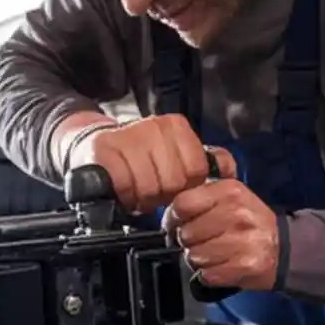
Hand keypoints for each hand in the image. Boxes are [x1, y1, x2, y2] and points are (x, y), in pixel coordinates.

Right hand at [64, 114, 236, 212]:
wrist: (95, 149)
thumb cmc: (139, 159)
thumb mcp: (175, 155)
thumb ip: (204, 161)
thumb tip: (228, 170)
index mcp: (175, 126)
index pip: (196, 169)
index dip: (185, 187)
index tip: (172, 187)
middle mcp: (154, 126)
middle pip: (173, 182)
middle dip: (162, 195)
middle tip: (151, 191)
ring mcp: (129, 135)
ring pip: (149, 187)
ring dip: (141, 198)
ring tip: (136, 191)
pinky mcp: (105, 149)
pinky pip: (124, 185)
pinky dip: (124, 195)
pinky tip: (122, 190)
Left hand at [162, 180, 279, 290]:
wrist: (285, 248)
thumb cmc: (250, 222)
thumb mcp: (231, 197)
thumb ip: (201, 197)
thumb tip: (169, 214)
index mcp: (230, 191)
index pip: (183, 204)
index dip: (172, 218)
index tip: (175, 224)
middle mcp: (236, 214)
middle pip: (186, 233)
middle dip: (188, 241)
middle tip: (202, 241)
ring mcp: (242, 241)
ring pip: (194, 256)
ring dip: (198, 259)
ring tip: (214, 254)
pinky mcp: (244, 266)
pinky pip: (207, 274)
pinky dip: (209, 274)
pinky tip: (222, 266)